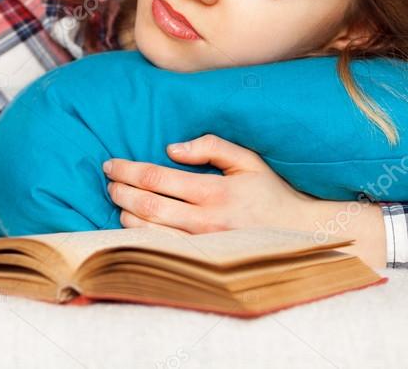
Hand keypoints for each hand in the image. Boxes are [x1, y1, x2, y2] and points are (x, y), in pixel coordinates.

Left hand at [102, 133, 317, 233]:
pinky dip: (139, 239)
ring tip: (118, 202)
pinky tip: (131, 227)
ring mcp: (202, 245)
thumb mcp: (247, 160)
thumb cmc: (269, 193)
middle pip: (147, 207)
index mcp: (214, 192)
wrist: (297, 234)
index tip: (111, 164)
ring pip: (149, 233)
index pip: (157, 179)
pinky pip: (161, 251)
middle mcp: (205, 221)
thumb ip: (211, 146)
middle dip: (121, 192)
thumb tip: (172, 149)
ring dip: (125, 216)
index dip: (128, 170)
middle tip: (109, 182)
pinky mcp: (201, 261)